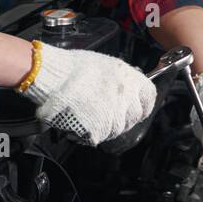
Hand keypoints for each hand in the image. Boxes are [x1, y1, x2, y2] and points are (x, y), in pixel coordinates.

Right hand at [17, 43, 156, 145]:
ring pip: (115, 129)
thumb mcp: (104, 64)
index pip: (149, 97)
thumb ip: (119, 79)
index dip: (142, 103)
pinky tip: (78, 122)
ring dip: (104, 126)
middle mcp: (126, 98)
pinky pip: (98, 136)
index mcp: (130, 80)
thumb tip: (124, 87)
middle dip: (122, 118)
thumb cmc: (72, 67)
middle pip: (133, 117)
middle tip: (105, 113)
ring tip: (87, 116)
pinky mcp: (98, 129)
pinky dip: (88, 133)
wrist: (52, 76)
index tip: (136, 107)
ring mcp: (113, 115)